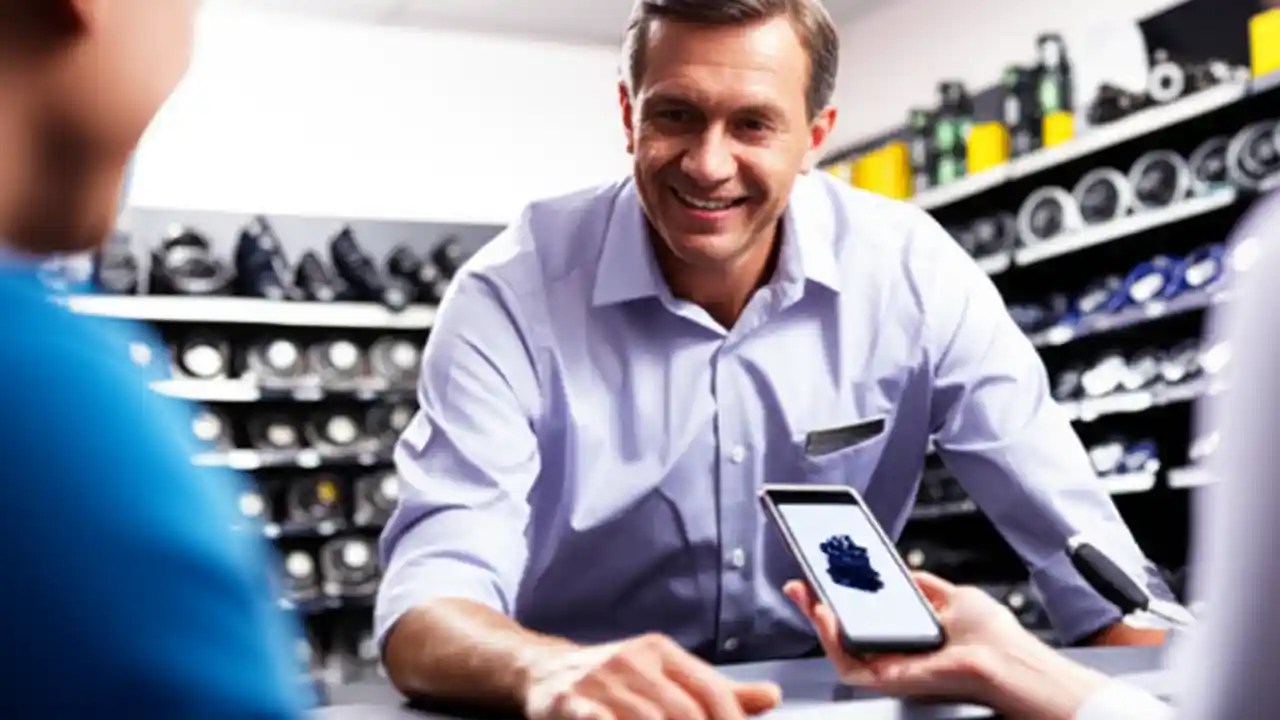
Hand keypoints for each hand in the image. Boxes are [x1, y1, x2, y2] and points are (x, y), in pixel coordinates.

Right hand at [518, 633, 781, 719]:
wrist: (543, 671)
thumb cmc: (615, 678)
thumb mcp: (663, 672)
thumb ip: (715, 689)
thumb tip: (772, 696)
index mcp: (661, 652)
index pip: (711, 691)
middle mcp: (632, 661)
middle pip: (683, 713)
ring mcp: (599, 683)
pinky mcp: (570, 704)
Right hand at [784, 573, 1110, 718]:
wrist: (1014, 666)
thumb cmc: (998, 641)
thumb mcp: (956, 597)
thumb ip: (924, 586)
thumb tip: (904, 570)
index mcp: (911, 636)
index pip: (864, 618)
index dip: (839, 597)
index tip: (823, 573)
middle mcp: (897, 655)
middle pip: (843, 634)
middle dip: (814, 607)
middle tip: (799, 584)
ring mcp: (892, 670)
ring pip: (839, 651)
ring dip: (818, 623)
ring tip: (810, 597)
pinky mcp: (891, 680)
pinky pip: (849, 665)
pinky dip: (832, 640)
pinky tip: (827, 615)